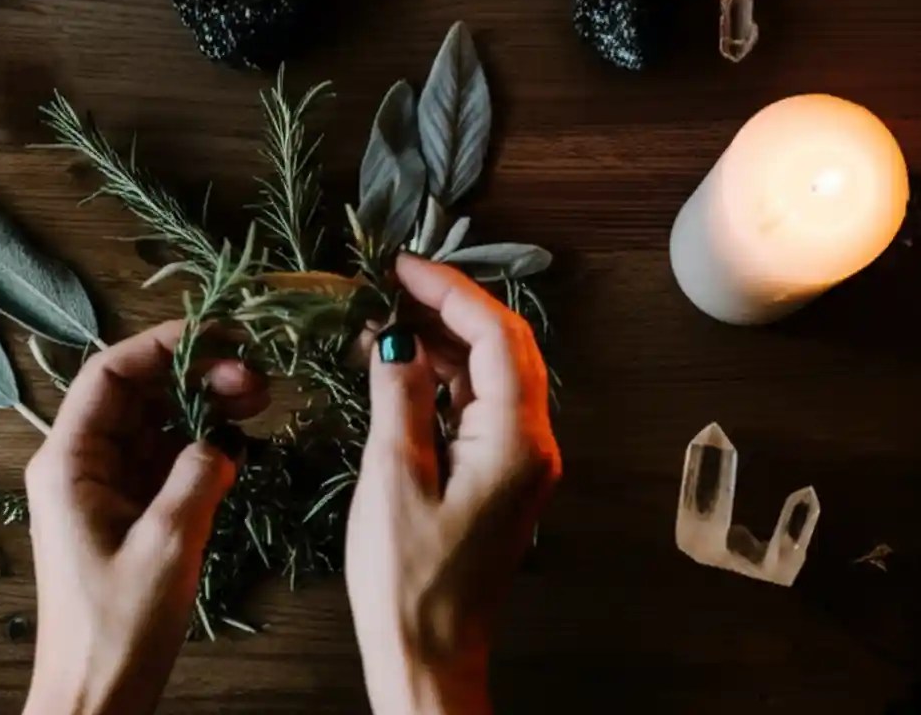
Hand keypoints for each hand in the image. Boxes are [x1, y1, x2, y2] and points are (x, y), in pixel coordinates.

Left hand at [22, 322, 267, 714]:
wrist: (95, 699)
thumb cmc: (116, 630)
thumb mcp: (166, 545)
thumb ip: (197, 476)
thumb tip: (223, 441)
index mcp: (70, 462)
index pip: (110, 373)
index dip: (166, 345)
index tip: (225, 338)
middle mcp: (82, 465)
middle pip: (139, 393)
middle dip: (197, 376)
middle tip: (258, 382)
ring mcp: (106, 490)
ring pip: (157, 423)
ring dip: (206, 408)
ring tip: (260, 403)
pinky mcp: (129, 515)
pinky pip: (166, 461)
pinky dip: (204, 447)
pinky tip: (242, 446)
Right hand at [346, 254, 562, 714]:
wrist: (430, 653)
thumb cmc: (408, 578)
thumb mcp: (394, 477)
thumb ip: (399, 397)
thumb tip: (397, 339)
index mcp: (516, 440)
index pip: (496, 336)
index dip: (451, 291)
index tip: (402, 268)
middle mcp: (533, 444)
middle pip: (505, 349)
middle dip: (452, 308)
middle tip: (393, 287)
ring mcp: (521, 462)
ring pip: (493, 376)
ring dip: (445, 344)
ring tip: (387, 324)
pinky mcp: (501, 478)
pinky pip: (481, 409)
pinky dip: (445, 382)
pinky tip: (402, 371)